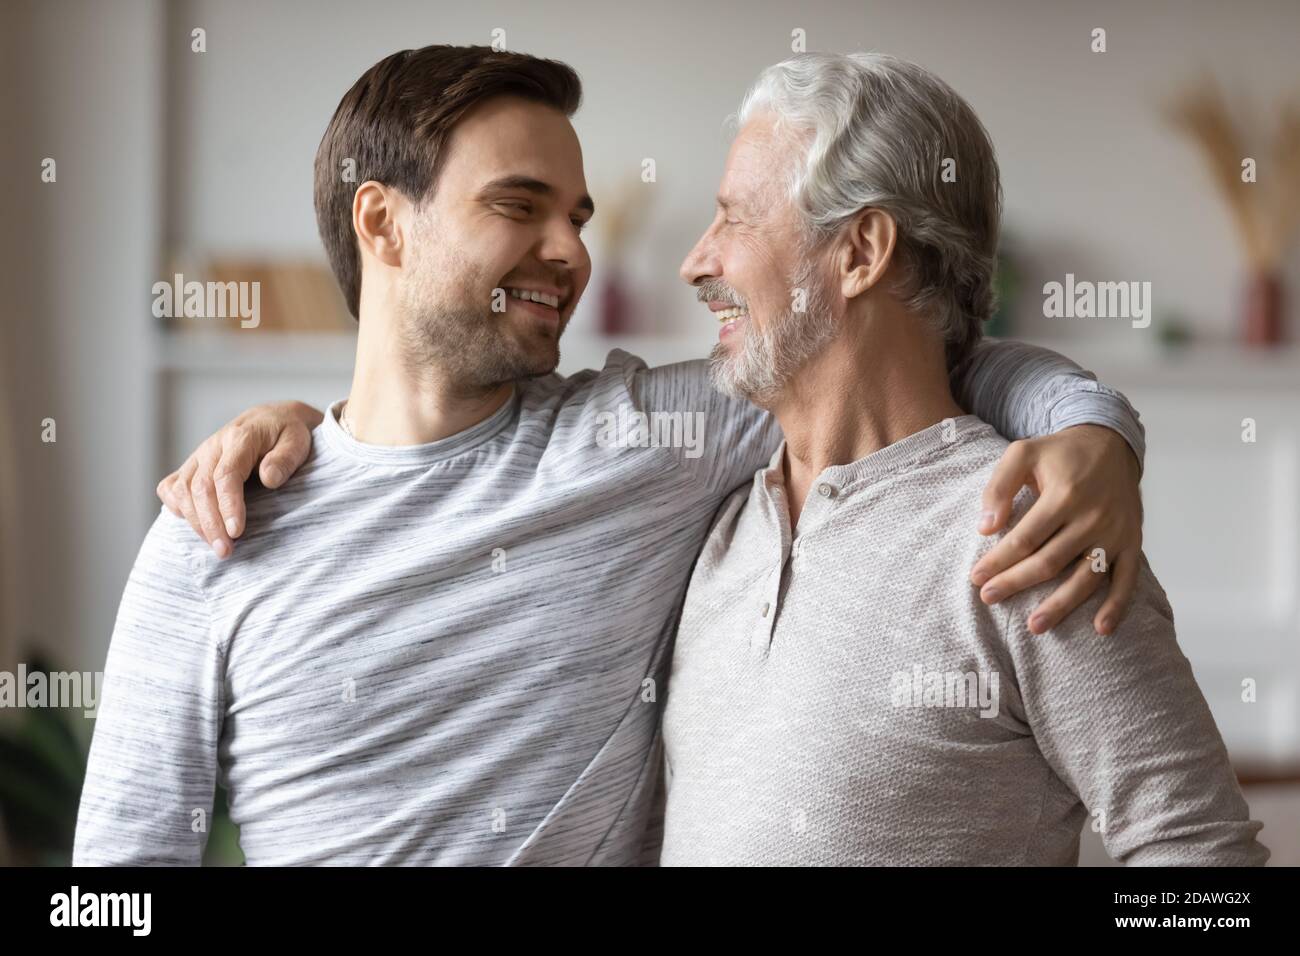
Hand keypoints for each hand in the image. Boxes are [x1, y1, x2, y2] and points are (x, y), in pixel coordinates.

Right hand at [157, 401, 323, 557]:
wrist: (270, 420)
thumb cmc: (287, 434)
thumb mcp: (298, 441)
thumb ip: (285, 458)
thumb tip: (269, 478)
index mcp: (240, 438)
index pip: (226, 474)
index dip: (228, 505)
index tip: (236, 532)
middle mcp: (213, 447)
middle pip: (200, 487)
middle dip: (210, 524)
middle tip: (226, 552)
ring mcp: (198, 456)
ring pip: (182, 491)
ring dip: (196, 523)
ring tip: (217, 547)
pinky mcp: (190, 466)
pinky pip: (170, 487)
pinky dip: (176, 508)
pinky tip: (195, 526)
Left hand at [971, 424, 1142, 635]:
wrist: (1111, 444)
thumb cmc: (1060, 453)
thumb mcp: (1022, 453)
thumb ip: (999, 487)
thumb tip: (986, 527)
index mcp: (1064, 494)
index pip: (1025, 538)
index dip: (998, 561)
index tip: (976, 577)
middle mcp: (1093, 517)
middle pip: (1050, 561)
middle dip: (1016, 582)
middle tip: (988, 598)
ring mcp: (1116, 533)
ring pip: (1085, 577)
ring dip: (1061, 605)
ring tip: (1034, 627)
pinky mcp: (1133, 542)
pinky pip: (1128, 579)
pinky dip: (1117, 606)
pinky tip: (1101, 629)